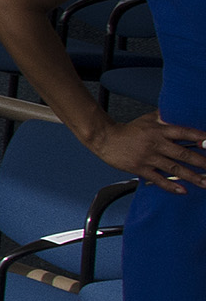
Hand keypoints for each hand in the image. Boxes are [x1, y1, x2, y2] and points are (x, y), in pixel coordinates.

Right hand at [86, 114, 205, 193]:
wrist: (105, 139)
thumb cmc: (128, 130)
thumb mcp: (147, 119)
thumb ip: (164, 117)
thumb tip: (179, 111)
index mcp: (159, 130)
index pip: (184, 133)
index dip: (199, 138)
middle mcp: (155, 143)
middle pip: (182, 153)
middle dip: (201, 162)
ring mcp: (148, 157)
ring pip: (174, 168)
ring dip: (192, 176)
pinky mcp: (140, 168)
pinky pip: (158, 178)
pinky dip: (171, 185)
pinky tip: (183, 190)